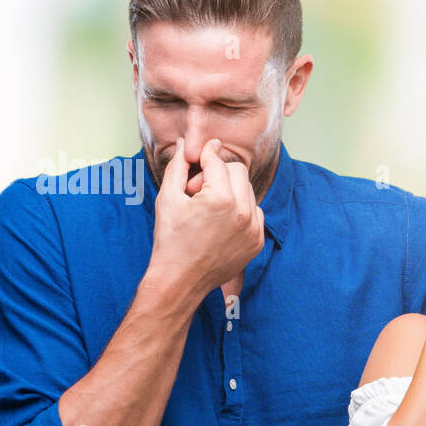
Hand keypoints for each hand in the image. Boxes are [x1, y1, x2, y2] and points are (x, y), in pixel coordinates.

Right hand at [149, 137, 264, 301]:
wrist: (180, 280)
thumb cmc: (170, 240)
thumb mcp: (168, 198)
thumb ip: (179, 167)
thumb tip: (187, 144)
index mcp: (220, 199)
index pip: (218, 161)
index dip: (207, 153)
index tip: (204, 150)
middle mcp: (243, 212)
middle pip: (238, 171)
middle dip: (218, 174)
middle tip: (196, 190)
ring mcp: (254, 229)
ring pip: (248, 191)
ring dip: (230, 191)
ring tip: (207, 209)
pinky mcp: (257, 241)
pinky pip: (254, 212)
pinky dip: (240, 211)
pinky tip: (219, 223)